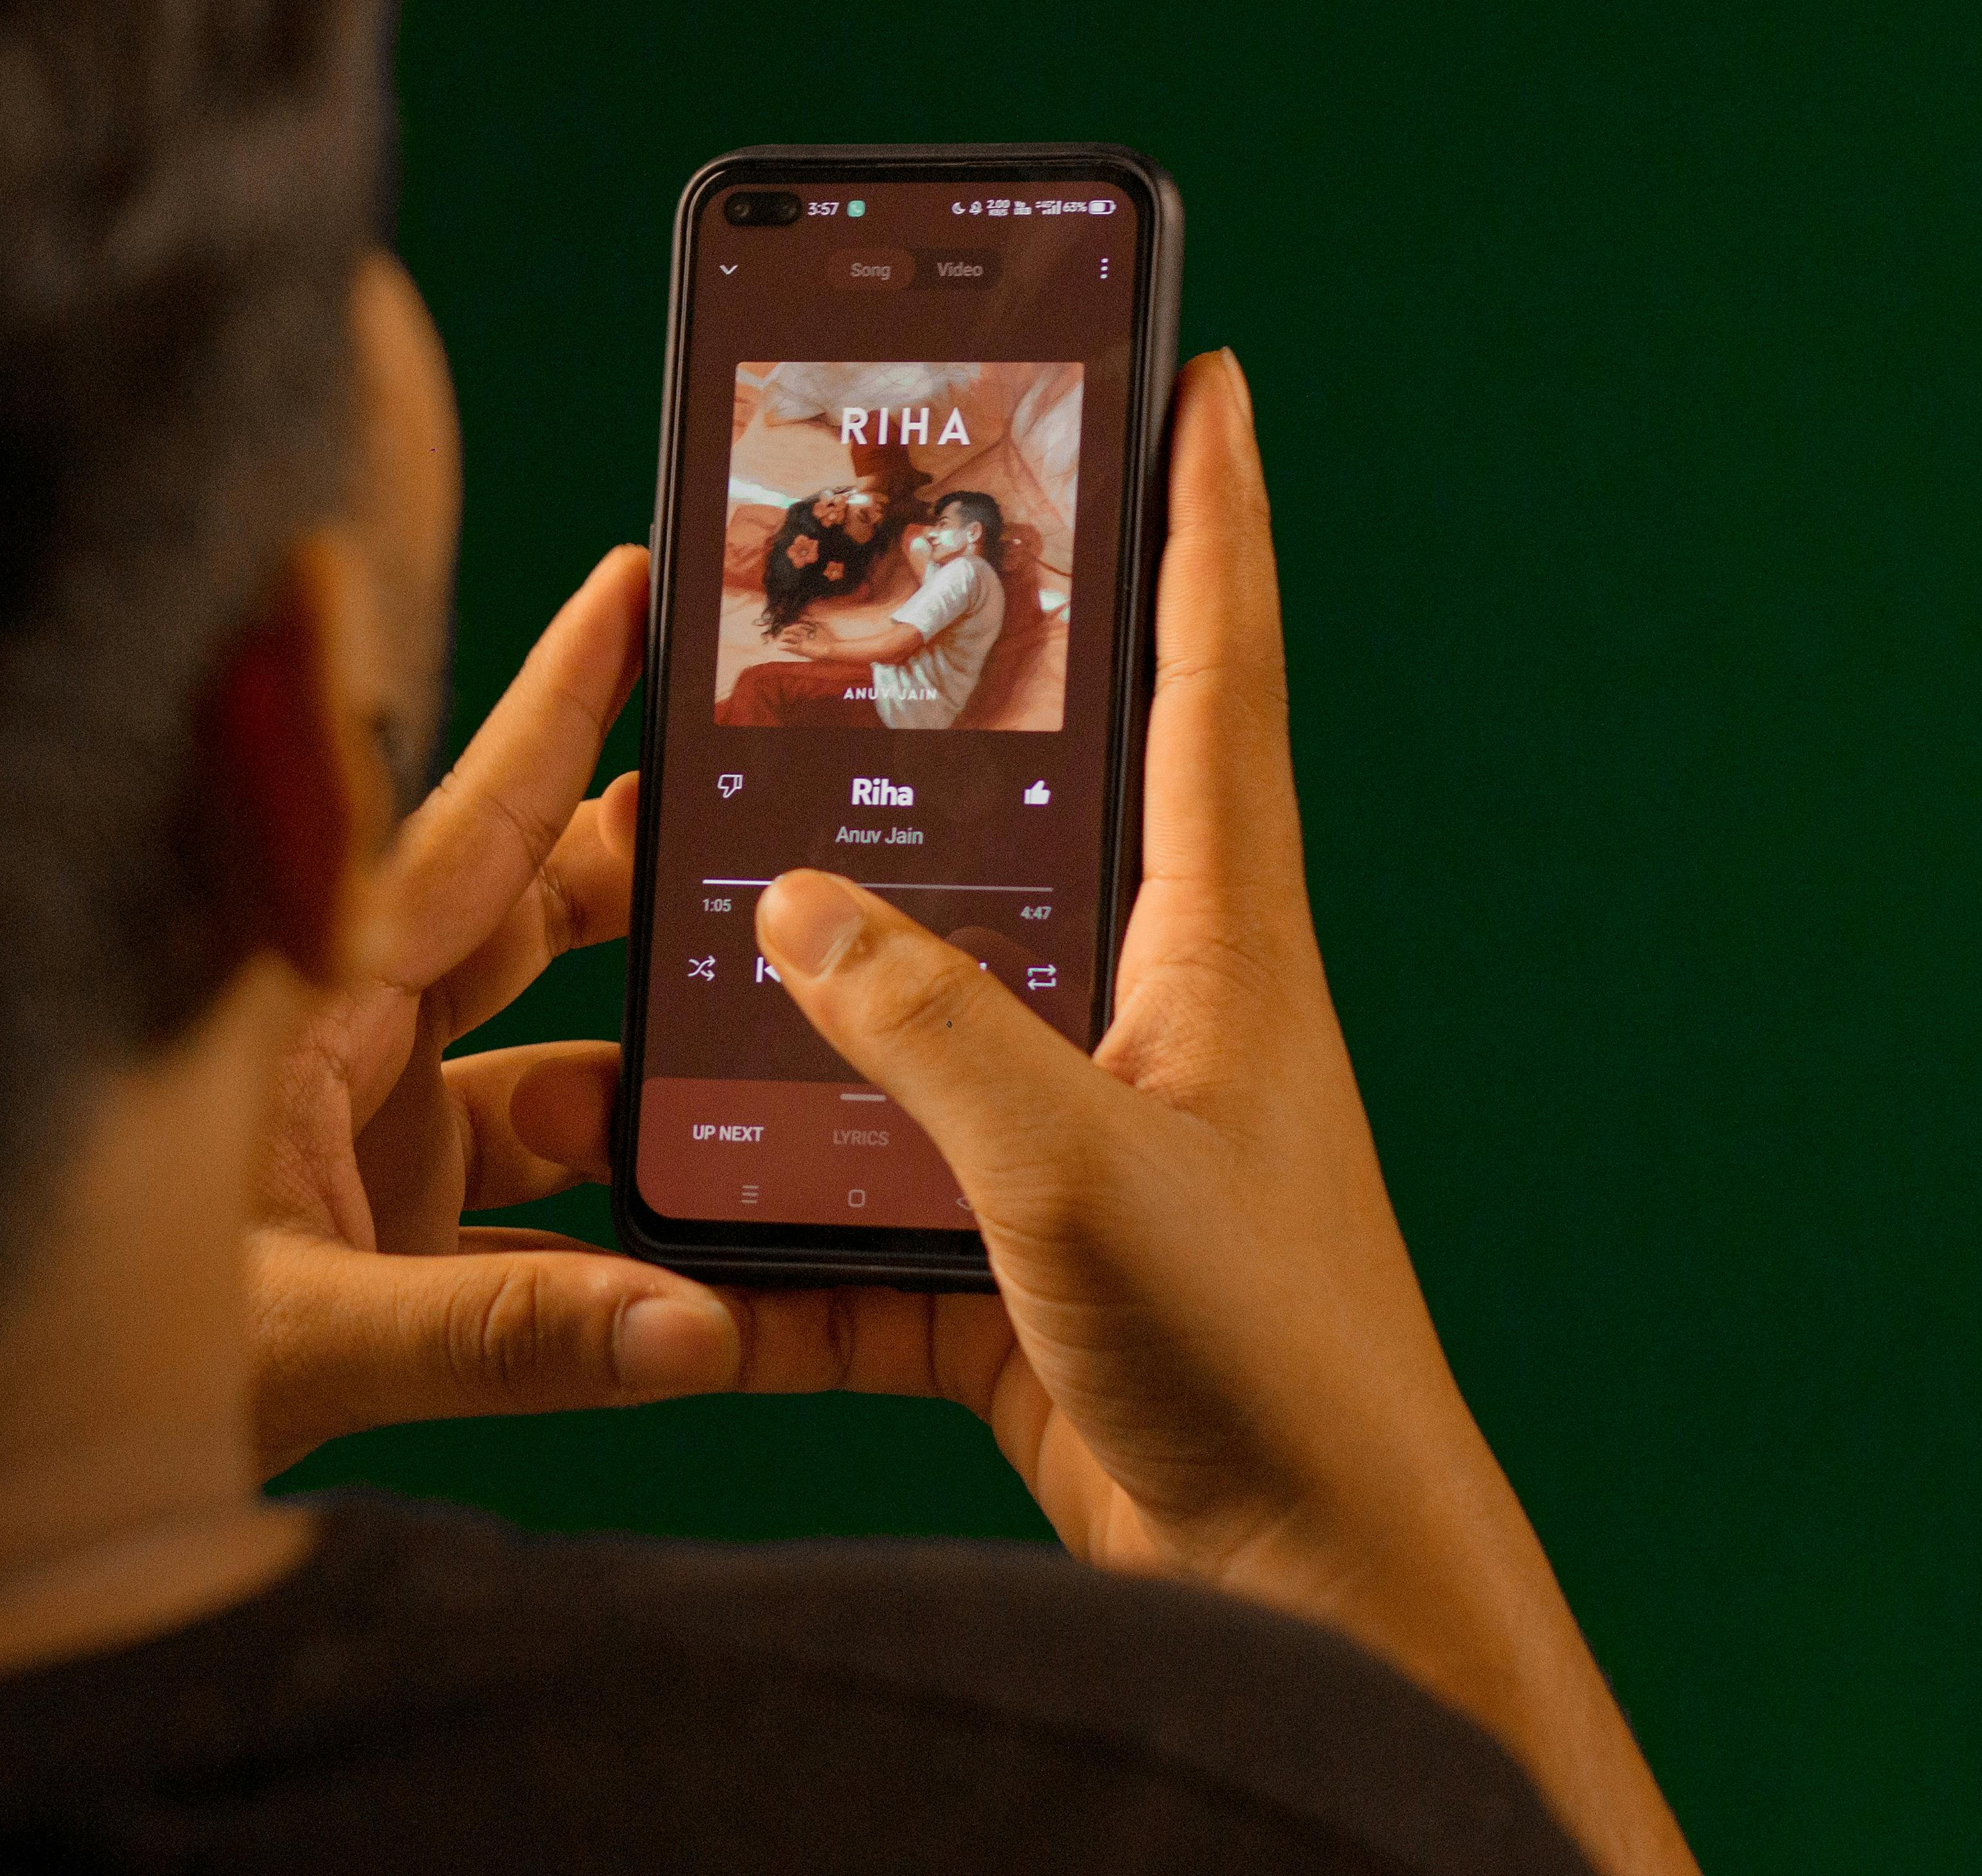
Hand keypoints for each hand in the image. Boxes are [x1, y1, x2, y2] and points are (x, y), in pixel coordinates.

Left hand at [243, 545, 797, 1474]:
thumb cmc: (66, 1369)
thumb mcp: (299, 1344)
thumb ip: (502, 1337)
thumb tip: (697, 1331)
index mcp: (295, 1004)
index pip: (459, 825)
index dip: (556, 705)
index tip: (640, 585)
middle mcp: (327, 1047)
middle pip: (512, 918)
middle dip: (633, 868)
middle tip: (766, 805)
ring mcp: (349, 1140)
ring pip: (532, 1066)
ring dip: (642, 1076)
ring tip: (774, 1059)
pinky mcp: (367, 1236)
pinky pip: (518, 1203)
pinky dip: (609, 1223)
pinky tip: (703, 1256)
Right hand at [746, 353, 1694, 1875]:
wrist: (1325, 1604)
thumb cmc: (1270, 1371)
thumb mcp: (1083, 1170)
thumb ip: (928, 1031)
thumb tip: (787, 907)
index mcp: (1222, 952)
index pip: (1217, 677)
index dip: (1207, 519)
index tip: (1199, 377)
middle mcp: (1158, 1020)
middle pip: (1037, 828)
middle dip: (934, 737)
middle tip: (836, 623)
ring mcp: (1086, 1142)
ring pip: (914, 1025)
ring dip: (797, 1010)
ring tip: (660, 946)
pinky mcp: (1020, 1267)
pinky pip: (864, 1211)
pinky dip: (767, 1227)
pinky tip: (656, 1234)